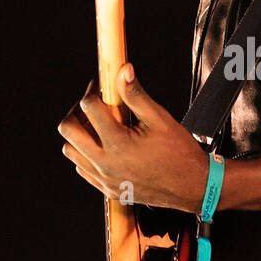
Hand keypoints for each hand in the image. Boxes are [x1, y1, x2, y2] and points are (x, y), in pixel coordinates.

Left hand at [57, 64, 208, 213]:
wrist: (193, 186)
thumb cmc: (180, 153)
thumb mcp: (159, 118)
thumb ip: (136, 94)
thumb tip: (123, 71)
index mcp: (118, 143)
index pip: (88, 107)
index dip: (93, 91)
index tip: (100, 87)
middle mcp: (106, 163)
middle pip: (68, 131)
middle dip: (76, 112)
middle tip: (91, 106)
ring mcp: (105, 179)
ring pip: (71, 152)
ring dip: (78, 135)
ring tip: (97, 126)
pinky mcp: (108, 190)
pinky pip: (83, 169)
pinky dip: (86, 155)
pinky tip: (104, 146)